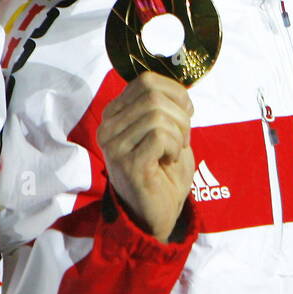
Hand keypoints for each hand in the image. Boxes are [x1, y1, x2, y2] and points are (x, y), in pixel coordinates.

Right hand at [97, 72, 194, 241]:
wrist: (157, 213)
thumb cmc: (164, 170)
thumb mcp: (165, 130)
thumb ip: (164, 105)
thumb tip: (179, 88)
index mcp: (115, 114)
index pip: (146, 80)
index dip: (175, 92)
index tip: (185, 113)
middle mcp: (107, 127)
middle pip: (153, 95)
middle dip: (180, 114)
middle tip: (181, 138)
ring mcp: (114, 146)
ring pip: (157, 115)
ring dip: (178, 132)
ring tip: (174, 150)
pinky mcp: (127, 163)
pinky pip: (159, 136)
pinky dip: (173, 146)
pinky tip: (168, 160)